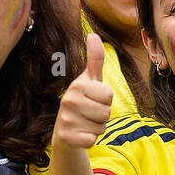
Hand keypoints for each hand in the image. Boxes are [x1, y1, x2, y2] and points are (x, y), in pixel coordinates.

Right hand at [54, 34, 113, 149]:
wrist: (65, 131)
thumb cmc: (83, 102)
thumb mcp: (90, 80)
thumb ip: (95, 59)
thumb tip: (94, 34)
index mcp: (77, 85)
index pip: (109, 95)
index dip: (105, 100)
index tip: (93, 100)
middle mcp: (68, 100)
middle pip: (107, 112)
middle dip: (103, 115)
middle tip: (89, 114)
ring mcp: (65, 119)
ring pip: (101, 127)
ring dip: (97, 127)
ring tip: (85, 123)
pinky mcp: (66, 137)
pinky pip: (92, 140)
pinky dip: (90, 139)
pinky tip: (80, 134)